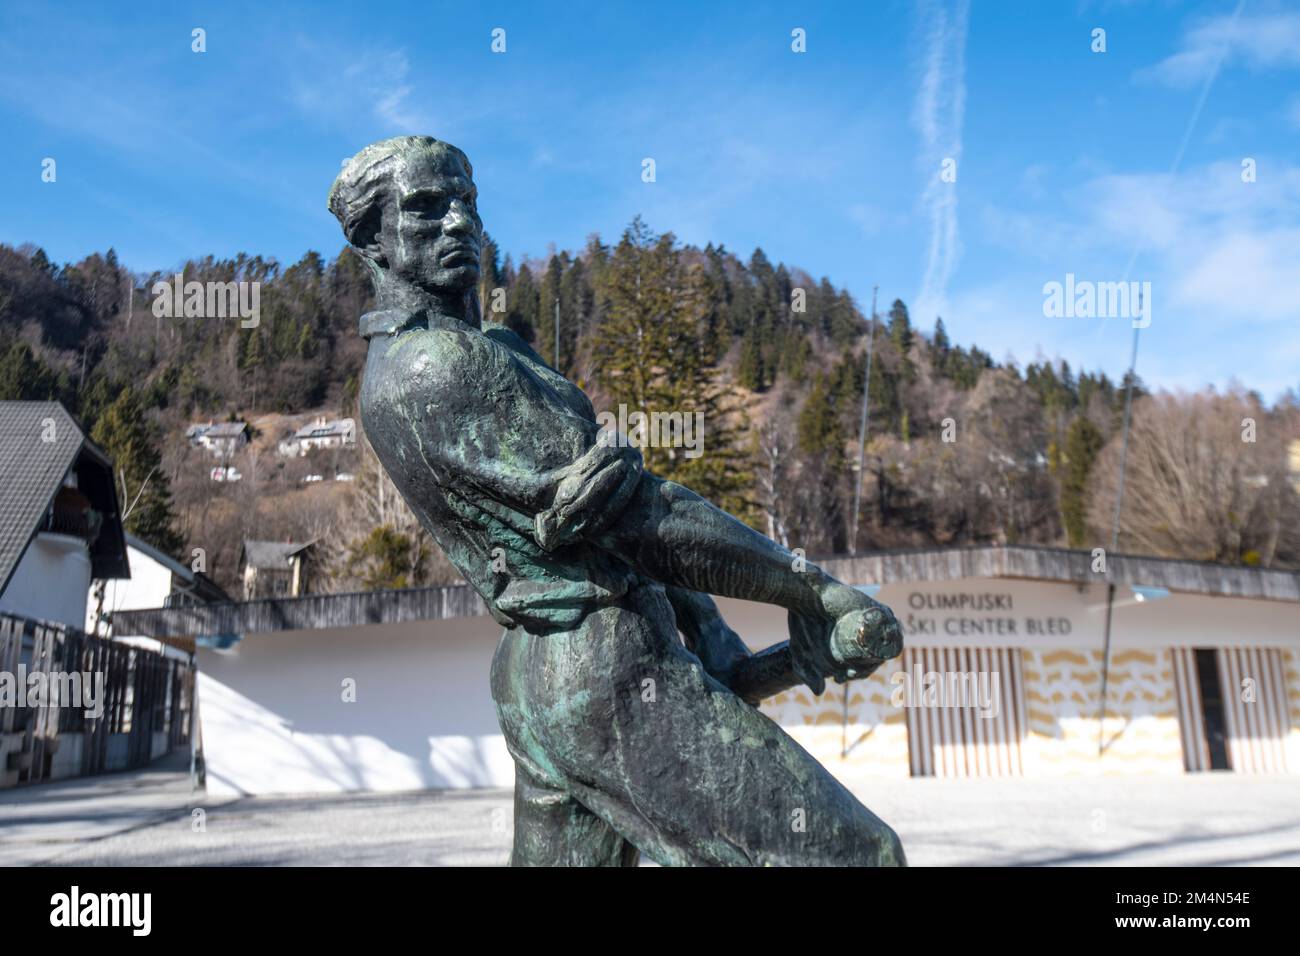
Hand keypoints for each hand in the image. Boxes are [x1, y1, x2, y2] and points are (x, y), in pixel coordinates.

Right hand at [787, 582, 903, 694]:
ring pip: (883, 648)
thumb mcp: (802, 654)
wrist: (807, 597)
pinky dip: (890, 638)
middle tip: (847, 673)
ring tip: (856, 666)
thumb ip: (807, 674)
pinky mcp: (879, 611)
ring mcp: (874, 623)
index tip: (839, 678)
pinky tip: (876, 650)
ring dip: (874, 661)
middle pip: (874, 659)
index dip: (855, 675)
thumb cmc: (804, 623)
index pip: (864, 665)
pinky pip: (892, 627)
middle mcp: (866, 634)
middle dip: (862, 671)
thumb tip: (819, 692)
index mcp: (854, 644)